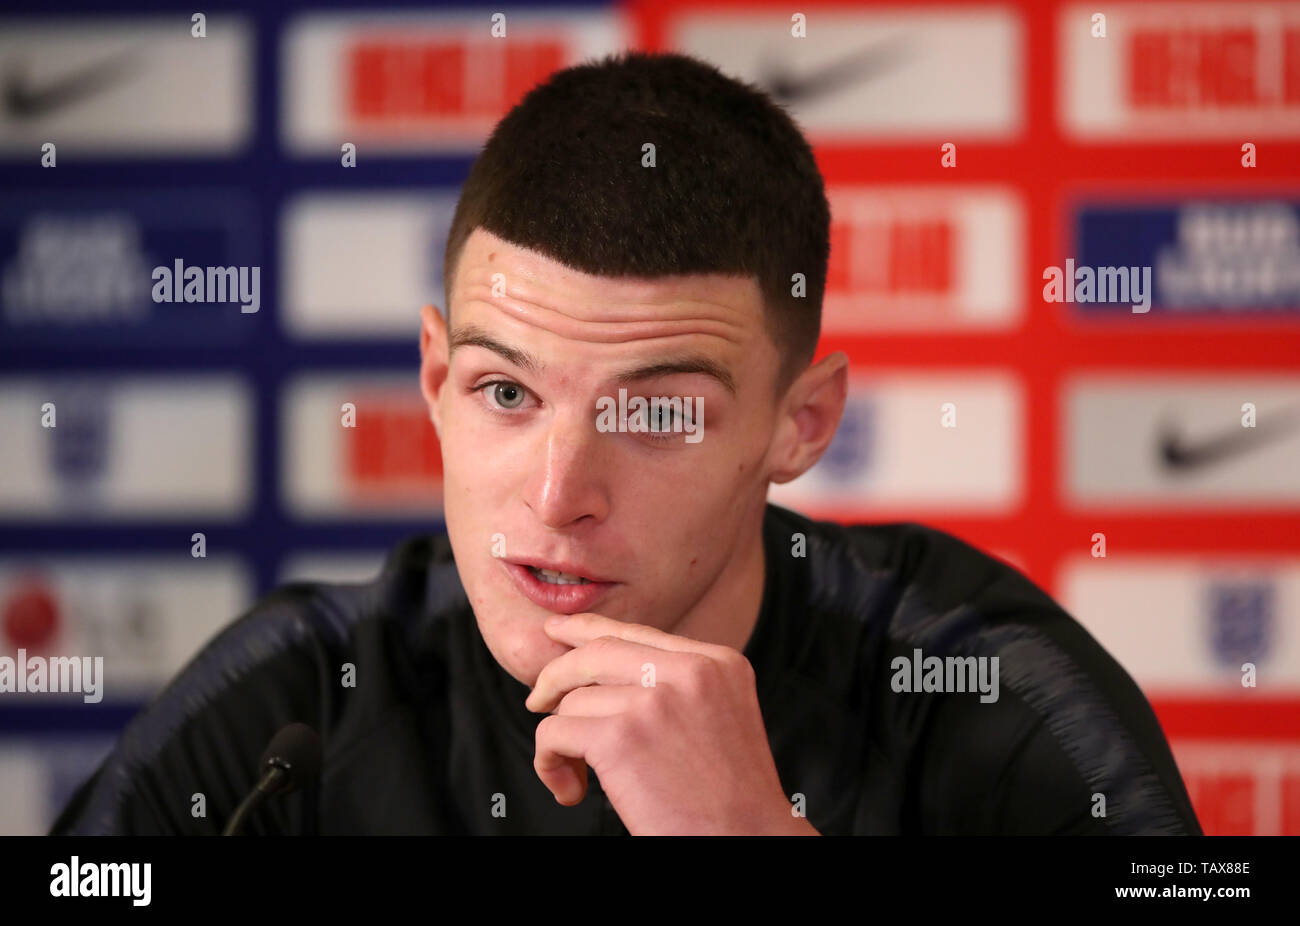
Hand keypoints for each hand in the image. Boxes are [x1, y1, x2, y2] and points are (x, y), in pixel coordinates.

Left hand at [524, 612, 817, 834]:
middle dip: (555, 675)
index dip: (586, 630)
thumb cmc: (731, 800)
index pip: (635, 633)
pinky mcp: (621, 737)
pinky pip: (555, 733)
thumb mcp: (721, 716)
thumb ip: (676, 685)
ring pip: (572, 700)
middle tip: (537, 701)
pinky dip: (549, 762)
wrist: (749, 842)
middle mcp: (689, 671)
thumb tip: (601, 669)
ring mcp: (654, 701)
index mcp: (717, 662)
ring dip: (561, 740)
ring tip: (578, 775)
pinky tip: (569, 788)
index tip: (557, 632)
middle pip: (596, 653)